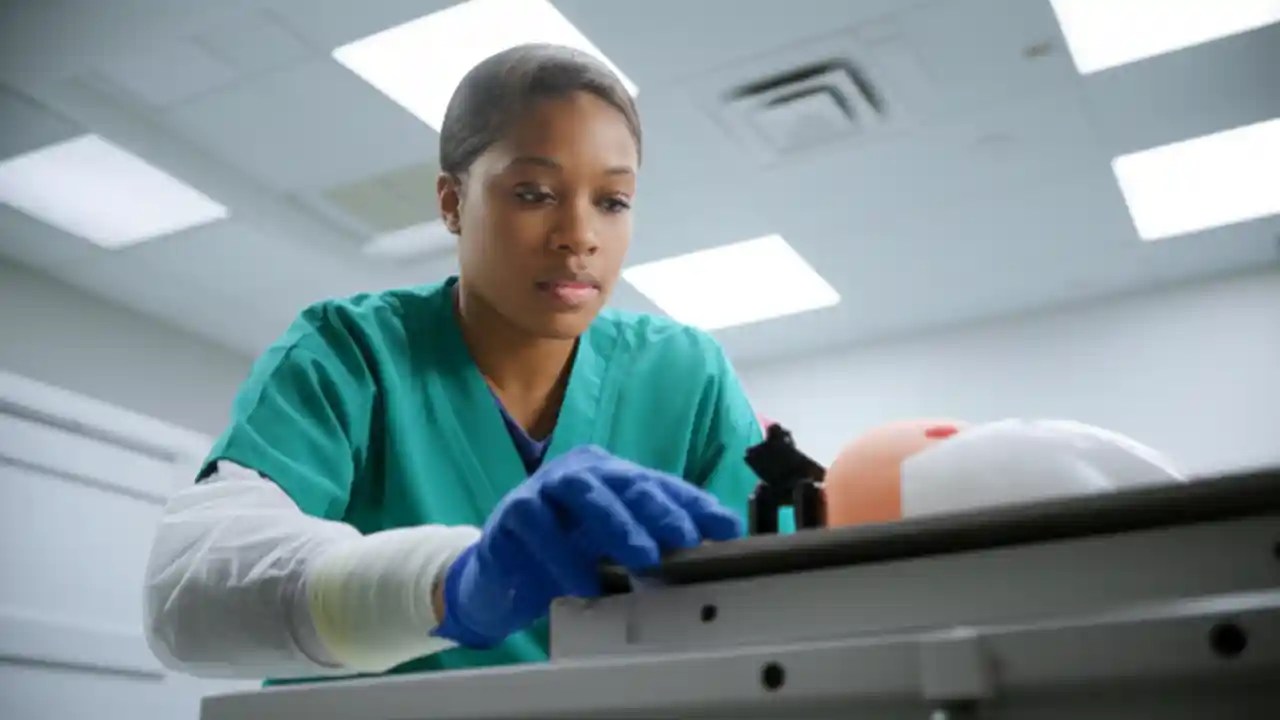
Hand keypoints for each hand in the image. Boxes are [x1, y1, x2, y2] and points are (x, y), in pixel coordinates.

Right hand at [432, 445, 742, 647]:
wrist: (496, 579)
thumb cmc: (561, 560)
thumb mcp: (611, 552)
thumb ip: (648, 545)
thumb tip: (706, 553)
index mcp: (609, 475)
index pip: (659, 484)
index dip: (694, 504)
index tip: (726, 528)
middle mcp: (579, 472)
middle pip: (626, 483)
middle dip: (662, 509)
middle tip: (688, 538)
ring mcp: (543, 486)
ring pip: (586, 494)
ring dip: (618, 525)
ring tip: (644, 557)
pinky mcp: (512, 511)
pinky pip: (542, 528)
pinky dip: (566, 558)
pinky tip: (585, 584)